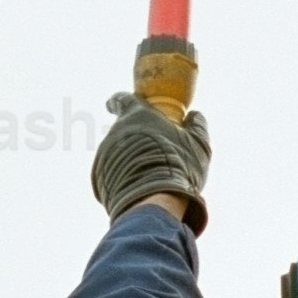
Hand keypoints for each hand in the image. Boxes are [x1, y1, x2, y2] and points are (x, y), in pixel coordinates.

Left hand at [92, 92, 211, 227]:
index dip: (119, 100)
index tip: (115, 104)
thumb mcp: (198, 144)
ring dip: (130, 157)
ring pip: (117, 150)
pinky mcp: (99, 175)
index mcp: (138, 114)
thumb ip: (197, 126)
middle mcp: (117, 130)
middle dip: (134, 135)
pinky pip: (110, 172)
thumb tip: (196, 116)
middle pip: (122, 127)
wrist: (153, 198)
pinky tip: (138, 187)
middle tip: (150, 147)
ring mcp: (105, 152)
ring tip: (149, 173)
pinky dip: (122, 176)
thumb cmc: (177, 165)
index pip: (122, 99)